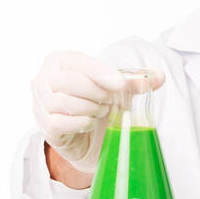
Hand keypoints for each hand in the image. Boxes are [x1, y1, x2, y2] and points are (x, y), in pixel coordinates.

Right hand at [30, 51, 164, 172]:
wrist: (90, 138)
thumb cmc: (100, 103)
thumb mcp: (119, 90)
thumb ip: (137, 81)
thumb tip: (159, 76)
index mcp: (60, 60)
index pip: (77, 62)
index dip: (100, 72)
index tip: (121, 84)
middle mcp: (44, 79)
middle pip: (68, 81)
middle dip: (96, 92)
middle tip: (111, 101)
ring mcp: (40, 103)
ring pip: (63, 102)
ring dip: (90, 108)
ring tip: (101, 111)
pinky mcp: (45, 126)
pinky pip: (59, 122)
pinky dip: (80, 123)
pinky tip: (90, 123)